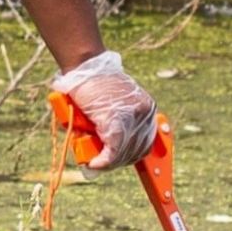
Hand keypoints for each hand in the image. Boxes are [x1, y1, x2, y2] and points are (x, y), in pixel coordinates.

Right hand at [56, 49, 158, 170]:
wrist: (84, 67)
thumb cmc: (94, 84)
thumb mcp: (114, 103)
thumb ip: (118, 123)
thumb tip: (108, 152)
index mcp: (147, 108)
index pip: (146, 142)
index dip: (132, 155)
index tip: (119, 160)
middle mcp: (144, 113)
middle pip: (137, 150)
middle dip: (119, 161)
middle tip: (103, 162)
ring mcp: (132, 117)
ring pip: (123, 152)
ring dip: (109, 162)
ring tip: (96, 161)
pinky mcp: (116, 121)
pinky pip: (113, 150)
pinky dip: (103, 160)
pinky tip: (95, 163)